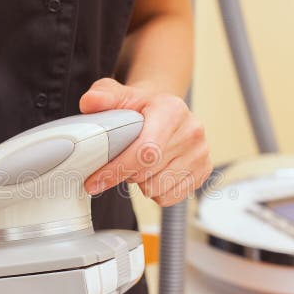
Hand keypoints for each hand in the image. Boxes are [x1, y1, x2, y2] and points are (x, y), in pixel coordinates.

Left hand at [79, 78, 211, 206]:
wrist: (164, 111)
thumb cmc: (140, 107)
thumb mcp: (118, 96)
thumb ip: (102, 96)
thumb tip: (89, 102)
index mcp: (172, 110)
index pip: (145, 151)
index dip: (116, 169)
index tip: (93, 182)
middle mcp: (192, 131)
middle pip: (147, 173)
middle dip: (125, 174)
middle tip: (120, 162)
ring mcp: (201, 152)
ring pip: (157, 188)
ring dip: (141, 183)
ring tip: (140, 165)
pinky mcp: (204, 171)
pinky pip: (169, 198)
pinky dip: (155, 191)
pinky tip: (153, 173)